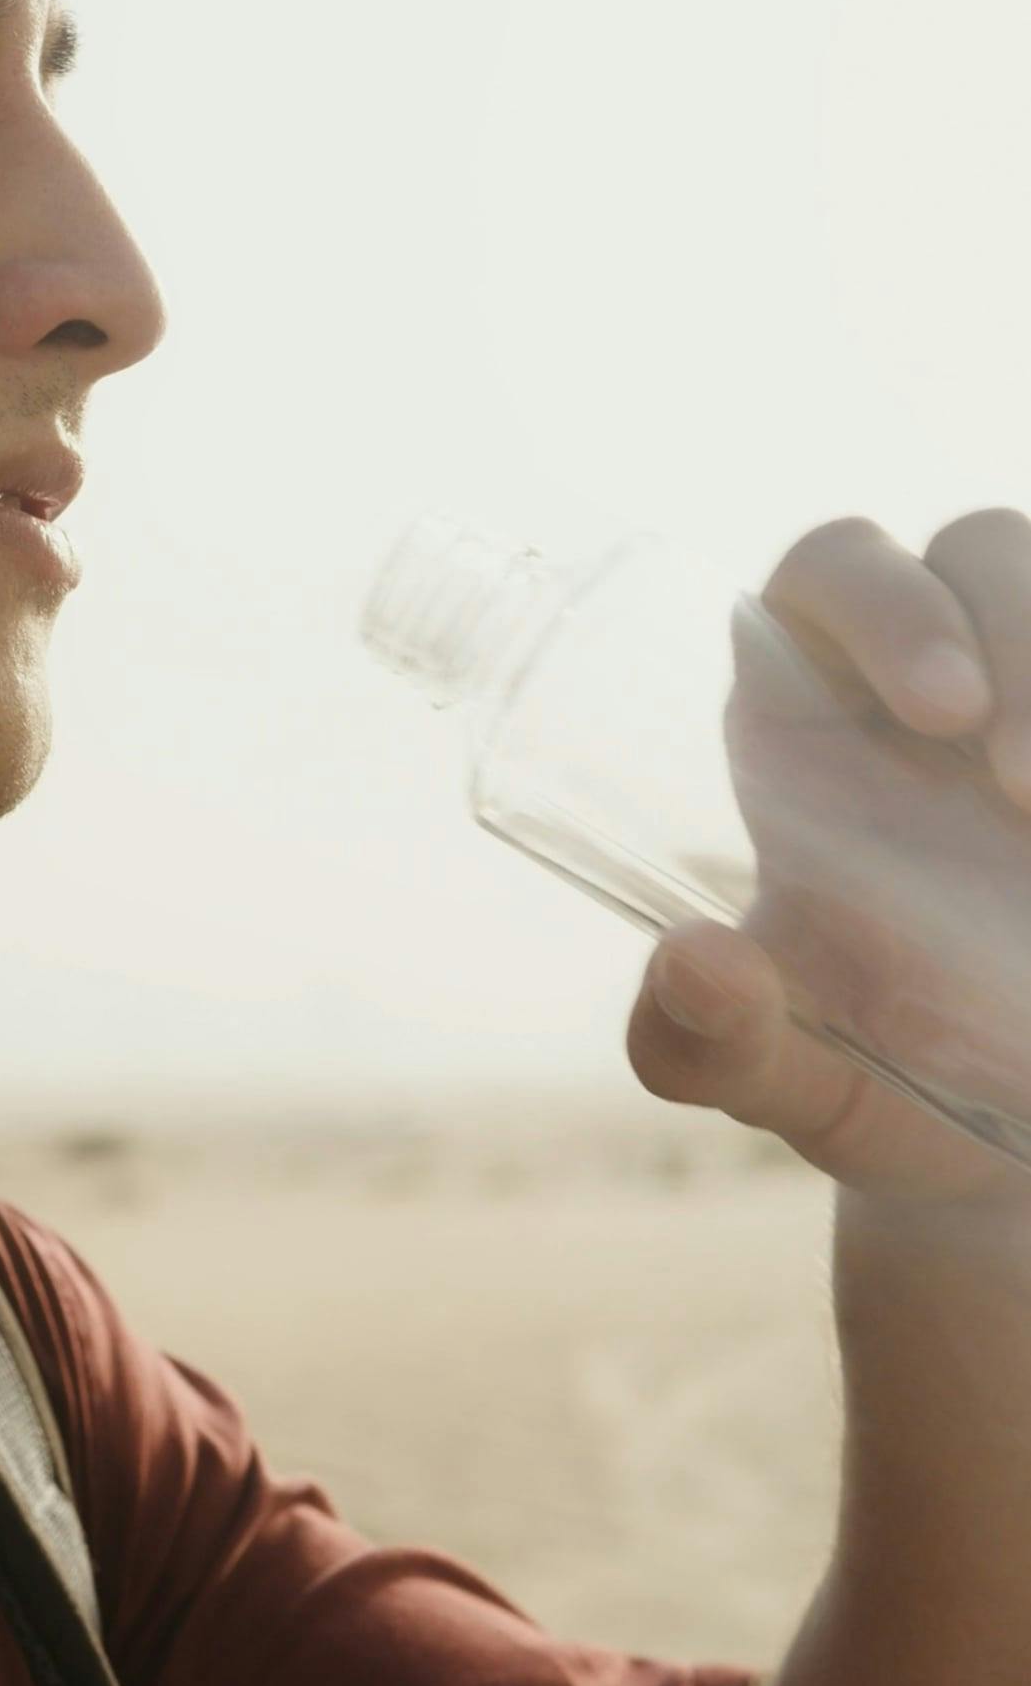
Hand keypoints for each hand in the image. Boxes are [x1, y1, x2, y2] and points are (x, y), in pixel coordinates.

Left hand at [628, 509, 1030, 1205]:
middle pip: (978, 550)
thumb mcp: (799, 1086)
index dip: (883, 600)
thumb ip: (713, 1046)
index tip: (946, 709)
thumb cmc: (886, 1081)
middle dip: (1018, 631)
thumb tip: (689, 965)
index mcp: (814, 718)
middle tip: (1024, 788)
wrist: (1024, 1135)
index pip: (829, 572)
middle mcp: (938, 679)